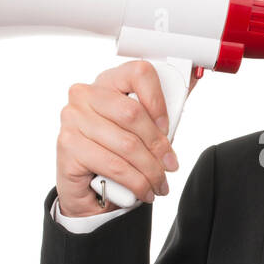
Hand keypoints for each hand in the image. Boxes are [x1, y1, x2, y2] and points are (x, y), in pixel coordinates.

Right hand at [55, 60, 198, 216]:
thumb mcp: (143, 129)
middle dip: (158, 146)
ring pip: (126, 145)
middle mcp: (84, 95)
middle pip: (133, 114)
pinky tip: (143, 190)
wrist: (87, 189)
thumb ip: (163, 107)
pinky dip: (135, 182)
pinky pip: (113, 166)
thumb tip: (195, 77)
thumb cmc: (117, 152)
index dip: (159, 101)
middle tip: (170, 165)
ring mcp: (72, 120)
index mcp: (107, 81)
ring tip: (159, 184)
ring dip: (150, 171)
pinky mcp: (68, 147)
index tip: (167, 126)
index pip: (138, 72)